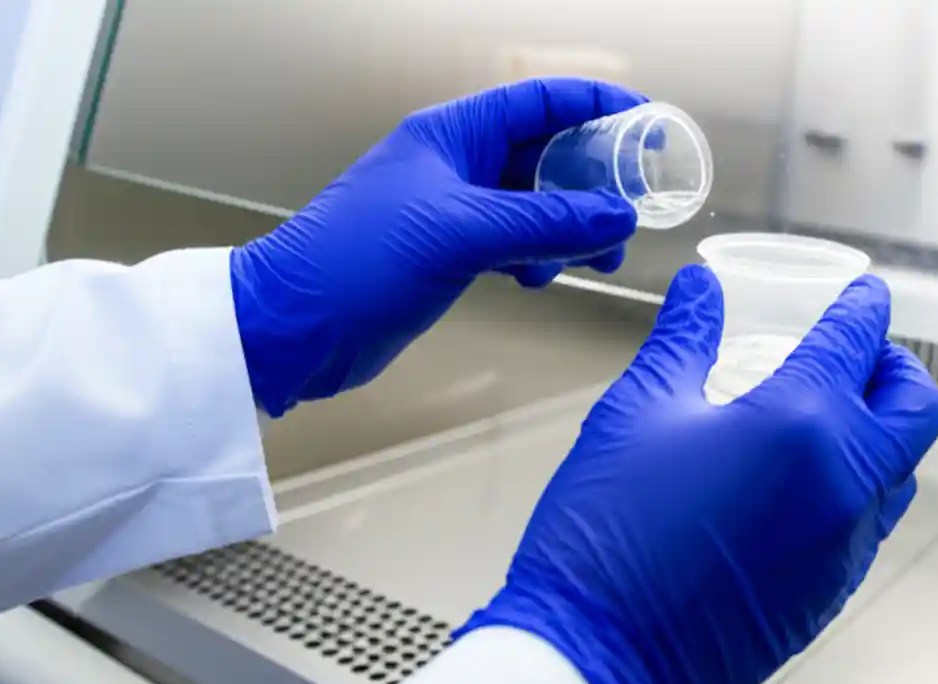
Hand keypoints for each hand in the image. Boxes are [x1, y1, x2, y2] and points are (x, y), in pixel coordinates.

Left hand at [231, 78, 646, 416]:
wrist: (293, 328)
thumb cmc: (355, 262)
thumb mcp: (462, 233)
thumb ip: (545, 223)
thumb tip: (616, 215)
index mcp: (451, 135)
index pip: (537, 101)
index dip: (593, 105)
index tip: (644, 120)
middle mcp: (454, 166)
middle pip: (544, 156)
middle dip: (592, 182)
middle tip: (630, 211)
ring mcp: (451, 212)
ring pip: (534, 207)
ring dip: (570, 229)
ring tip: (597, 258)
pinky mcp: (447, 256)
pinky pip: (514, 244)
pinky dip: (537, 258)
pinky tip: (537, 279)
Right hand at [459, 267, 937, 683]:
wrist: (597, 656)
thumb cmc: (608, 537)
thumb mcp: (636, 413)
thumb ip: (682, 340)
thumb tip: (702, 290)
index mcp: (801, 425)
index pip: (856, 341)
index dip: (862, 306)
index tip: (863, 292)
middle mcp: (844, 486)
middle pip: (914, 406)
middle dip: (893, 367)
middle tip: (856, 353)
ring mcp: (844, 547)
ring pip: (901, 472)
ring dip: (880, 432)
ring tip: (826, 417)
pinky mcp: (828, 593)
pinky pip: (868, 526)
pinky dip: (854, 490)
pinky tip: (796, 486)